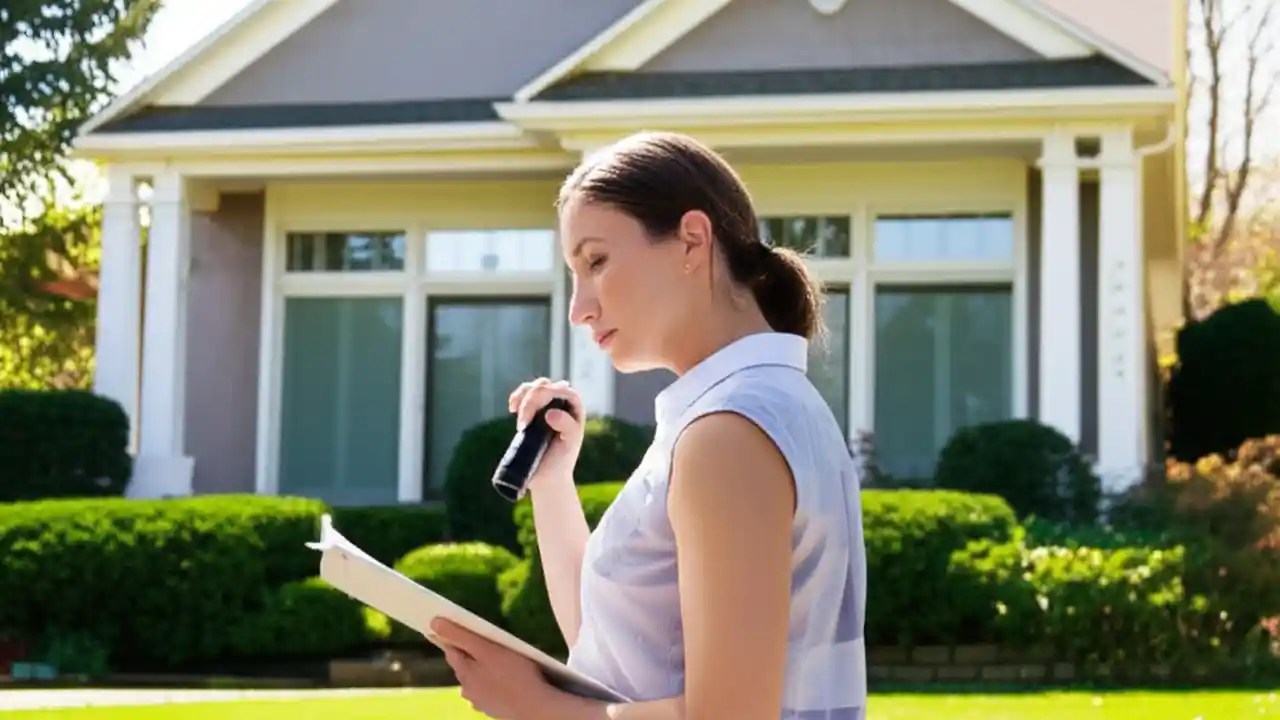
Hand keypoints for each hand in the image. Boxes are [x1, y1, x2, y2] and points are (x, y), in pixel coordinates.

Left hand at [430, 617, 559, 719]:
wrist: (536, 708)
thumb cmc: (514, 674)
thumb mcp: (486, 648)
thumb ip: (460, 635)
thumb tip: (434, 623)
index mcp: (463, 672)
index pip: (451, 650)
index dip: (455, 637)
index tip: (464, 628)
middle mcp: (467, 689)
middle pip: (465, 665)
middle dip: (474, 654)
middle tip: (493, 644)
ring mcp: (480, 702)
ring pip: (477, 680)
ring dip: (484, 671)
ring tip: (505, 663)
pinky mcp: (494, 710)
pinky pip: (490, 692)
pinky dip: (495, 685)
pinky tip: (509, 681)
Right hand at [508, 378, 584, 491]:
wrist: (547, 476)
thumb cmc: (561, 461)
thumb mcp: (570, 445)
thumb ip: (567, 427)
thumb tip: (551, 412)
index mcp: (575, 408)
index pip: (562, 390)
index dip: (544, 398)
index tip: (528, 420)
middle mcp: (563, 403)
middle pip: (545, 386)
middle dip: (530, 402)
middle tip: (522, 427)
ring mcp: (548, 404)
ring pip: (534, 387)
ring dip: (522, 397)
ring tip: (517, 418)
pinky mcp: (534, 410)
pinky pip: (525, 393)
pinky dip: (517, 397)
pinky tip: (512, 408)